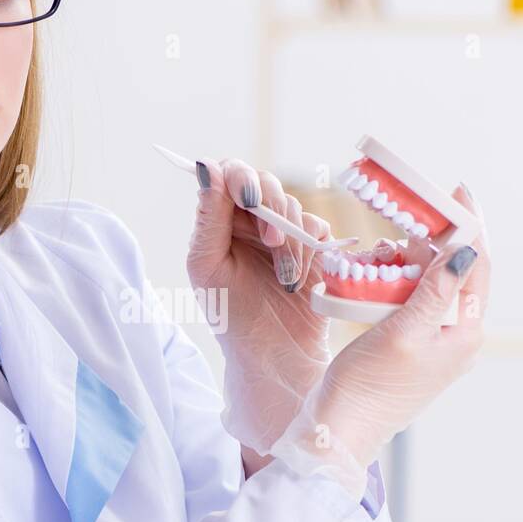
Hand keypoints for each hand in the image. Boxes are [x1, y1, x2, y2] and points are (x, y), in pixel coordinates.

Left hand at [185, 156, 333, 455]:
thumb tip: (205, 166)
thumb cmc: (230, 314)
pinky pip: (317, 227)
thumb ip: (208, 217)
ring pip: (293, 205)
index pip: (228, 172)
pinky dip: (309, 251)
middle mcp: (250, 219)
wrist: (275, 354)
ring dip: (289, 241)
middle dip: (270, 208)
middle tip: (270, 242)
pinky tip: (298, 280)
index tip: (247, 201)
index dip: (240, 178)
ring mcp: (284, 230)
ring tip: (283, 279)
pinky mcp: (314, 246)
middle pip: (264, 181)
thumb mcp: (207, 266)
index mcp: (219, 220)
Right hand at [267, 183, 489, 497]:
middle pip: (458, 274)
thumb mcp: (403, 331)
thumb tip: (468, 251)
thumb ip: (435, 290)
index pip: (478, 266)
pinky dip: (400, 282)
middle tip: (413, 213)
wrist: (340, 431)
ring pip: (434, 287)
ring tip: (387, 244)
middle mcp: (458, 340)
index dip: (471, 224)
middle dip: (438, 239)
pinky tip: (379, 271)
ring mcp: (437, 347)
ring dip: (414, 261)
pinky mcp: (413, 351)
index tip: (460, 189)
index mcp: (465, 335)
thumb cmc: (368, 385)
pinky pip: (415, 304)